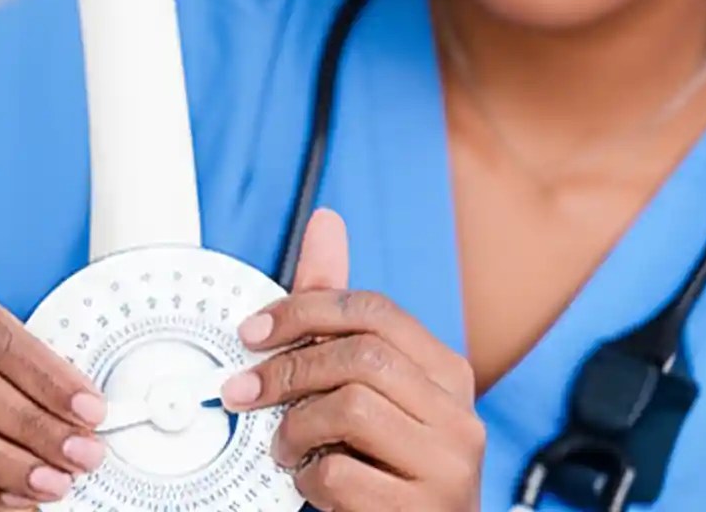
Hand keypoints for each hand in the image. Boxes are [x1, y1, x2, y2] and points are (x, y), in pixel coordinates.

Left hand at [223, 209, 484, 510]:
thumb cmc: (383, 464)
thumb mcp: (362, 388)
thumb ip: (337, 314)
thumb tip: (325, 223)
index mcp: (446, 373)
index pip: (373, 311)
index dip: (303, 311)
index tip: (254, 333)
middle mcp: (458, 414)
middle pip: (360, 356)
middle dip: (288, 370)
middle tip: (247, 392)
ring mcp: (448, 465)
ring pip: (351, 408)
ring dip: (296, 428)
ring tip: (286, 448)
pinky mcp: (421, 510)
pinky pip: (341, 473)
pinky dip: (309, 479)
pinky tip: (314, 485)